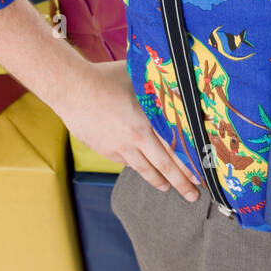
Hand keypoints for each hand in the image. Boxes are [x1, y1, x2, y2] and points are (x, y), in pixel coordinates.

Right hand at [65, 58, 201, 201]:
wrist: (70, 88)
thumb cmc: (104, 78)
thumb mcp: (136, 77)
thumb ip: (154, 83)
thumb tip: (172, 74)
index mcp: (145, 125)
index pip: (174, 151)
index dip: (188, 166)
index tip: (201, 177)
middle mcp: (133, 140)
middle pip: (162, 167)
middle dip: (180, 183)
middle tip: (192, 196)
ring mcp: (117, 147)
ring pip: (142, 169)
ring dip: (158, 180)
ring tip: (167, 187)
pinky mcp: (103, 149)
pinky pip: (124, 161)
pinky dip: (136, 165)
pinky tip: (142, 167)